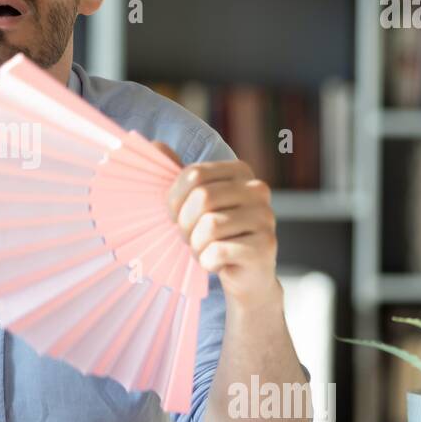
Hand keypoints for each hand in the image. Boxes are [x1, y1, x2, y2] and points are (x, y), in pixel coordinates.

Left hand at [152, 142, 280, 310]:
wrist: (244, 275)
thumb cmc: (213, 235)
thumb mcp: (191, 203)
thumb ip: (177, 176)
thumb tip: (155, 146)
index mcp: (240, 171)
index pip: (194, 175)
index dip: (175, 200)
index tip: (177, 217)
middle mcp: (258, 190)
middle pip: (202, 198)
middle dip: (185, 225)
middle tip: (191, 237)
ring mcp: (265, 217)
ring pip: (210, 226)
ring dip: (196, 245)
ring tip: (205, 250)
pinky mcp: (265, 246)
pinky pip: (218, 251)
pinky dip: (207, 262)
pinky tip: (217, 263)